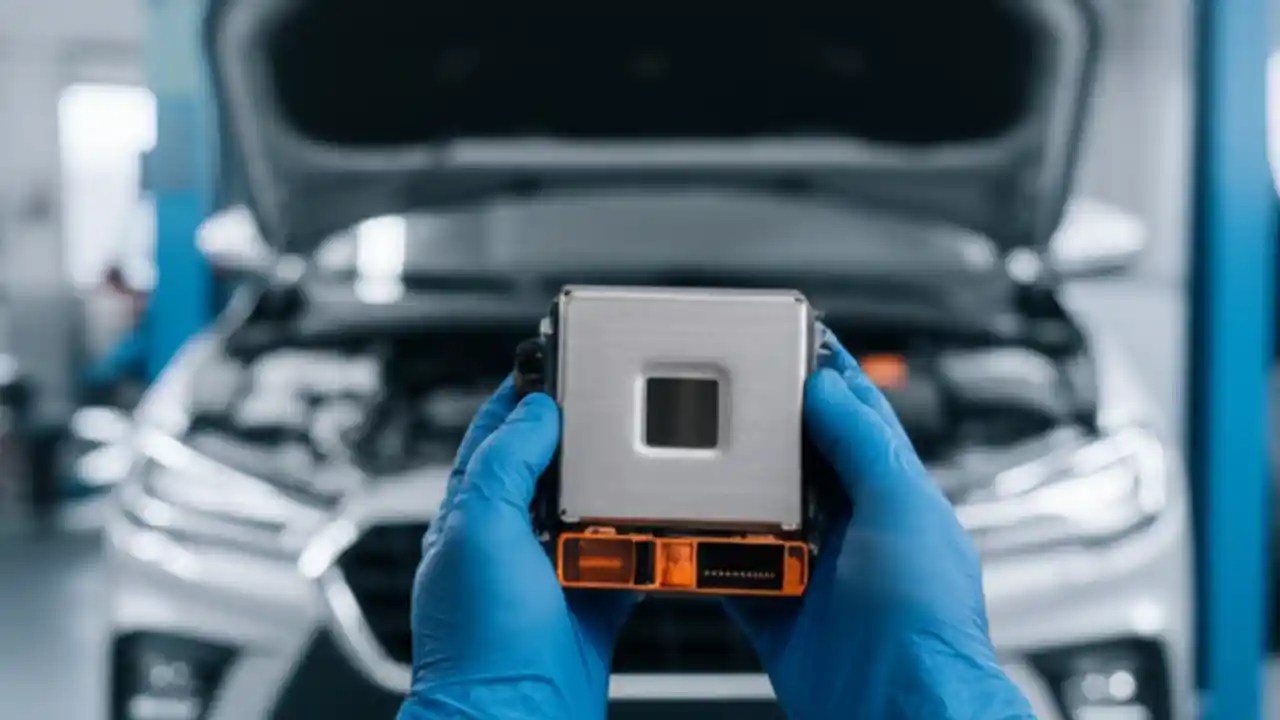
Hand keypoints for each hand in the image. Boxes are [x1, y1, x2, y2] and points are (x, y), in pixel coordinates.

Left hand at [399, 378, 635, 719]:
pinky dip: (649, 547)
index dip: (523, 392)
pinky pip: (628, 562)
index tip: (557, 356)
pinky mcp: (590, 605)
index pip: (496, 433)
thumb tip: (535, 409)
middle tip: (620, 402)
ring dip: (622, 491)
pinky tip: (668, 530)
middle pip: (553, 467)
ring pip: (595, 512)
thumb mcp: (481, 531)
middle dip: (586, 436)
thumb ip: (506, 462)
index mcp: (472, 514)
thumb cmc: (482, 644)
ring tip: (649, 462)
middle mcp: (510, 541)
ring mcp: (551, 574)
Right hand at [726, 332, 1033, 719]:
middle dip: (762, 430)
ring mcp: (812, 569)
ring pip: (757, 513)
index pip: (856, 416)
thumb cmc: (926, 624)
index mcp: (891, 494)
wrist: (899, 710)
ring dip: (726, 493)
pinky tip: (685, 538)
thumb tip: (828, 387)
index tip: (788, 339)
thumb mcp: (903, 510)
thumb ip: (864, 445)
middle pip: (796, 460)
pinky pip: (729, 574)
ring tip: (693, 461)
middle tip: (722, 395)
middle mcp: (851, 528)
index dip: (824, 375)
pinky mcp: (778, 611)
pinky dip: (705, 556)